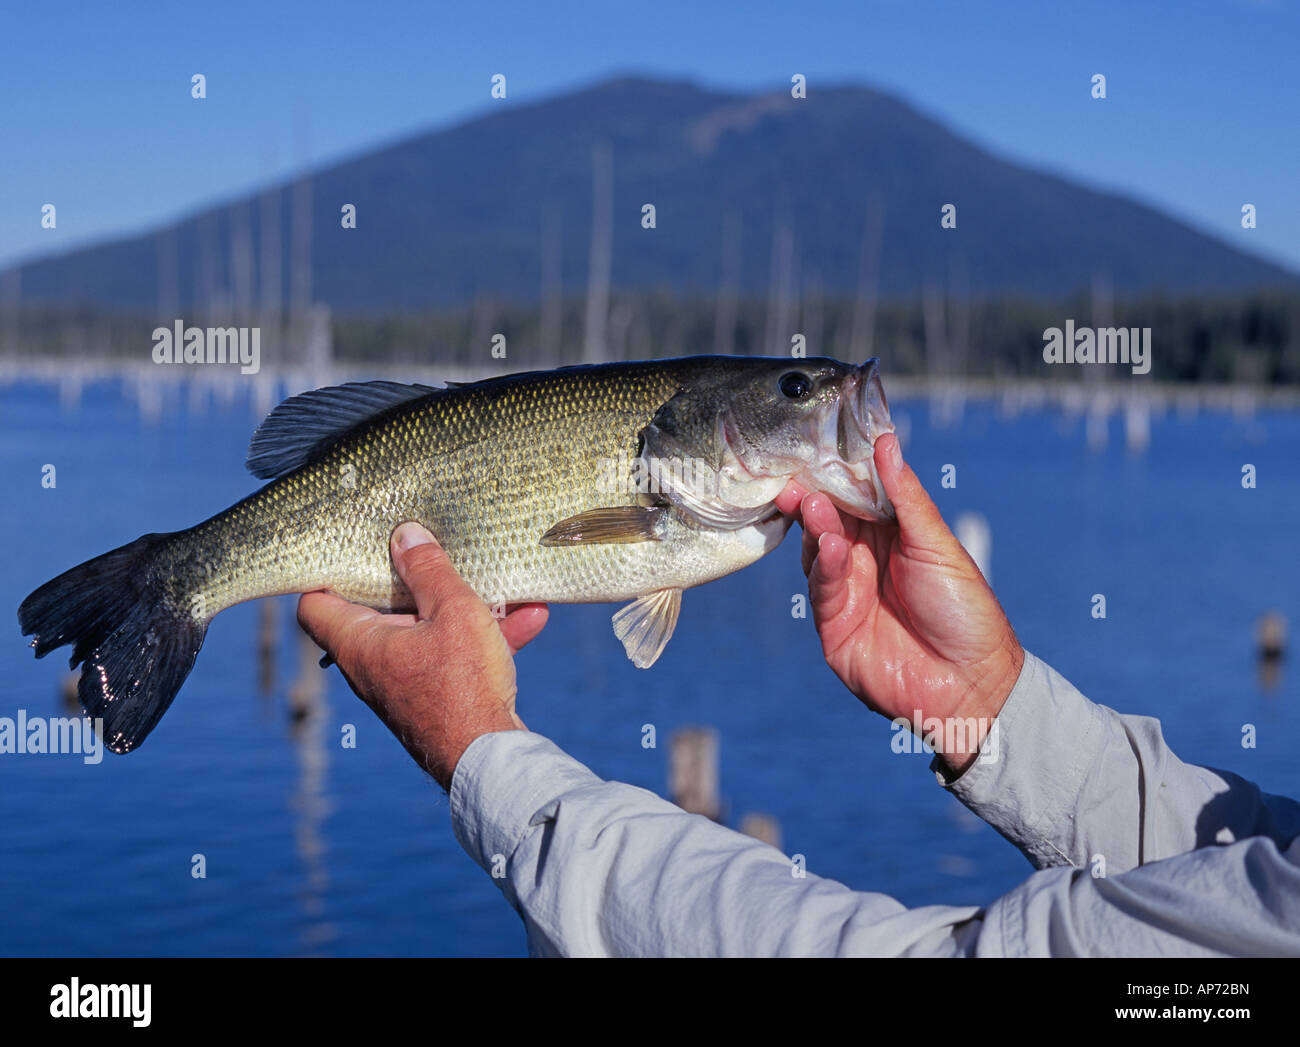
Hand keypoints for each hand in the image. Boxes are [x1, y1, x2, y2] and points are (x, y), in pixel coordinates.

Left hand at [297, 522, 547, 788]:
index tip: (349, 548)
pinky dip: (483, 637)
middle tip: (431, 550)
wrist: (491, 760)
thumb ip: (429, 569)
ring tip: (503, 585)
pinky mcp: (436, 696)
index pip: (313, 604)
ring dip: (464, 608)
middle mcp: (373, 665)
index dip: (325, 573)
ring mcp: (404, 683)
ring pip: (427, 631)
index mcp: (360, 643)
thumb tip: (405, 534)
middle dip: (416, 581)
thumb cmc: (463, 686)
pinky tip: (529, 618)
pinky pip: (453, 655)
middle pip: (379, 610)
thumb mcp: (453, 611)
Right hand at [776, 434, 1022, 773]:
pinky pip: (822, 587)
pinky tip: (830, 547)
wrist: (969, 685)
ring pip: (819, 549)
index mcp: (894, 535)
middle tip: (801, 481)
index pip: (858, 495)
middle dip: (815, 498)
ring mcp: (848, 590)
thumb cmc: (965, 612)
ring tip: (814, 508)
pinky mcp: (834, 624)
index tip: (819, 448)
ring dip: (816, 527)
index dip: (840, 474)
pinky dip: (823, 565)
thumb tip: (887, 443)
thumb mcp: (937, 544)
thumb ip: (906, 496)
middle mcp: (866, 559)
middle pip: (830, 519)